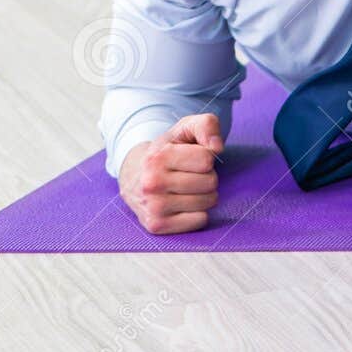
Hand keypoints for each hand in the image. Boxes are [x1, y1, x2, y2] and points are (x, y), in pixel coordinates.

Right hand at [118, 113, 223, 234]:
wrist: (134, 175)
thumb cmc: (166, 151)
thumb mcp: (184, 129)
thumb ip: (206, 125)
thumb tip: (217, 147)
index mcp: (158, 158)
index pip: (207, 160)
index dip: (205, 158)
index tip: (191, 158)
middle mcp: (152, 183)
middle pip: (210, 182)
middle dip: (206, 177)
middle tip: (189, 174)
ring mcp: (153, 207)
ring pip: (207, 203)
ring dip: (203, 195)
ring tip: (186, 189)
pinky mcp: (157, 226)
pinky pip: (200, 220)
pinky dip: (198, 213)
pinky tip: (182, 205)